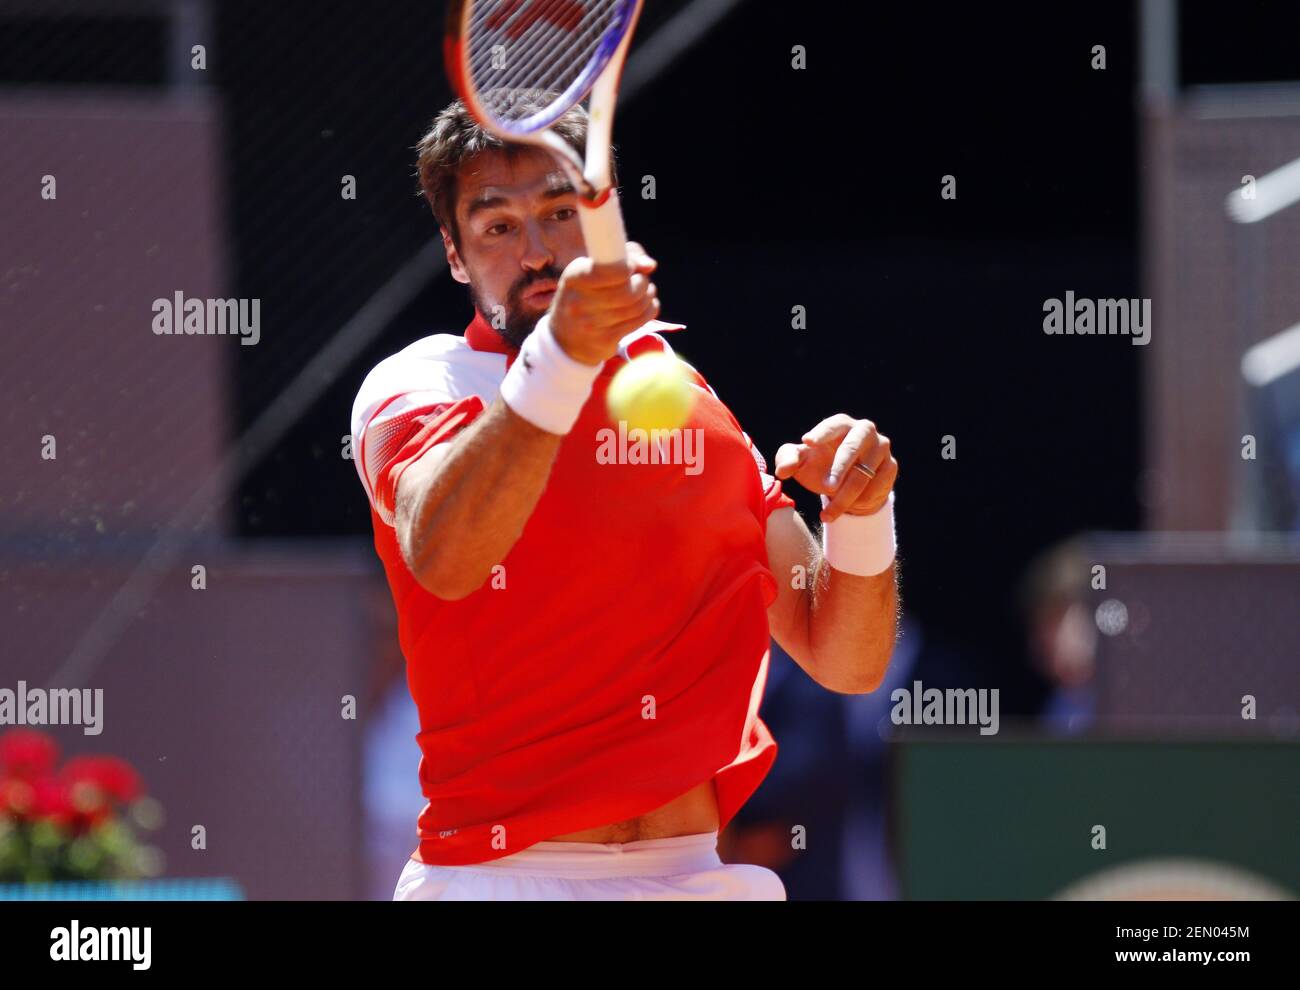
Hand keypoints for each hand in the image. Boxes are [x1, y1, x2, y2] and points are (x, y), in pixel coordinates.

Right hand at [548, 241, 659, 365]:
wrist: (565, 338)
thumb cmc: (584, 294)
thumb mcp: (591, 269)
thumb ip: (622, 256)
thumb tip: (649, 265)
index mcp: (574, 277)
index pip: (610, 270)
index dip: (628, 266)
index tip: (630, 267)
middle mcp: (580, 302)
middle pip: (628, 290)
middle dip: (643, 281)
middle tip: (640, 279)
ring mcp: (592, 325)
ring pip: (637, 306)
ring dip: (648, 294)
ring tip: (644, 291)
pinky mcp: (605, 340)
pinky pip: (641, 320)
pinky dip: (650, 308)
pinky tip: (644, 305)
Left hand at [773, 413, 897, 521]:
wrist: (846, 486)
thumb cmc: (819, 465)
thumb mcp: (800, 462)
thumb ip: (787, 460)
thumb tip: (782, 471)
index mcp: (841, 424)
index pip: (833, 425)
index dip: (822, 433)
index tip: (808, 442)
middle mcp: (864, 431)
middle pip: (852, 448)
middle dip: (839, 468)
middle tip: (826, 487)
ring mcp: (881, 448)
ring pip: (863, 475)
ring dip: (845, 497)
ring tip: (827, 515)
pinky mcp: (890, 466)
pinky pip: (877, 487)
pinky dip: (861, 500)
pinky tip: (850, 507)